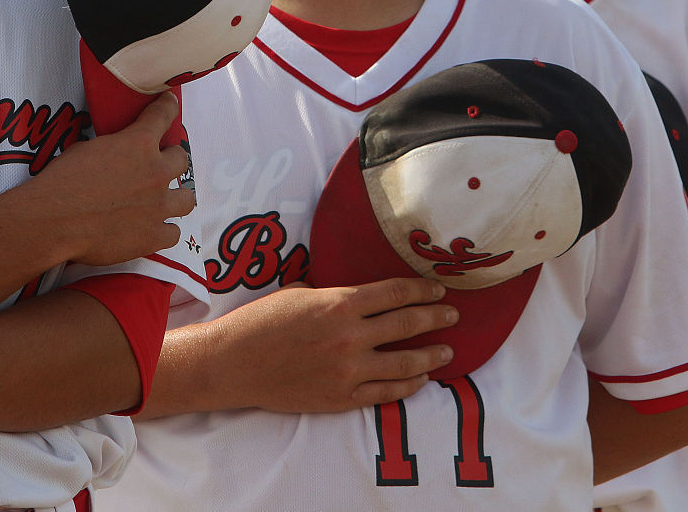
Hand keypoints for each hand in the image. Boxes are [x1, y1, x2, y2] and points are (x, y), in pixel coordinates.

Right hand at [35, 91, 194, 265]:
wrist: (52, 220)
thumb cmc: (62, 182)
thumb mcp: (86, 149)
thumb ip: (113, 148)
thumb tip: (116, 155)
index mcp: (138, 144)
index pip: (163, 115)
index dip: (168, 106)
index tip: (169, 103)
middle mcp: (155, 173)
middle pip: (181, 159)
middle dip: (169, 160)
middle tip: (156, 167)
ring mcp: (158, 207)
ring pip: (186, 199)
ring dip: (174, 198)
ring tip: (160, 202)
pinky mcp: (153, 237)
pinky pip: (173, 233)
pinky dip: (163, 231)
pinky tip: (150, 230)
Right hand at [209, 278, 458, 412]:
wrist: (235, 363)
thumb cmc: (262, 321)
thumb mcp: (300, 291)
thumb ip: (334, 292)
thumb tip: (357, 292)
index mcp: (340, 303)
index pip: (394, 293)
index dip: (421, 289)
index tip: (438, 288)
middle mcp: (350, 337)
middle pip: (407, 324)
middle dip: (435, 317)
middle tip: (452, 314)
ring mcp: (348, 371)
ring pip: (404, 364)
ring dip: (430, 356)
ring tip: (447, 351)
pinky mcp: (341, 398)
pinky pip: (386, 393)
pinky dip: (408, 386)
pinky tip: (420, 379)